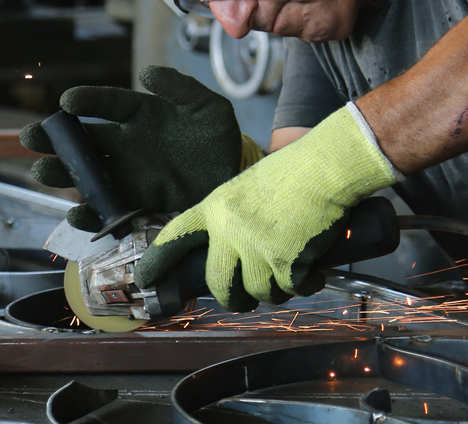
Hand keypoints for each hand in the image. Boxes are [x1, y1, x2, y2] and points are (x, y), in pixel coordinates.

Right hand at [21, 66, 262, 231]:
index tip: (68, 100)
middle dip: (58, 139)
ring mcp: (130, 175)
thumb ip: (181, 88)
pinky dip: (91, 214)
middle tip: (31, 137)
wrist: (235, 180)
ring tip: (42, 171)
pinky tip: (76, 214)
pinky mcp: (138, 204)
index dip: (89, 101)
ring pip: (89, 174)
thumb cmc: (218, 140)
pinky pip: (108, 210)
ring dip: (64, 173)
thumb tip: (146, 72)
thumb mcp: (209, 108)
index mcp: (142, 114)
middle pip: (87, 140)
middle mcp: (128, 144)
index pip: (110, 104)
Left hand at [132, 104, 395, 311]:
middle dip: (234, 300)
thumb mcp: (247, 188)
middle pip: (218, 284)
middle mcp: (229, 230)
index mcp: (216, 208)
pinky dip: (304, 286)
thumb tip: (234, 253)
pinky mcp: (284, 261)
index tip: (143, 278)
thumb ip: (233, 218)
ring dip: (276, 291)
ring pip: (258, 293)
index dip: (157, 261)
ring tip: (290, 276)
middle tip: (245, 300)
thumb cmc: (293, 172)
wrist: (325, 168)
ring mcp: (256, 248)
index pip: (175, 236)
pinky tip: (312, 273)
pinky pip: (291, 290)